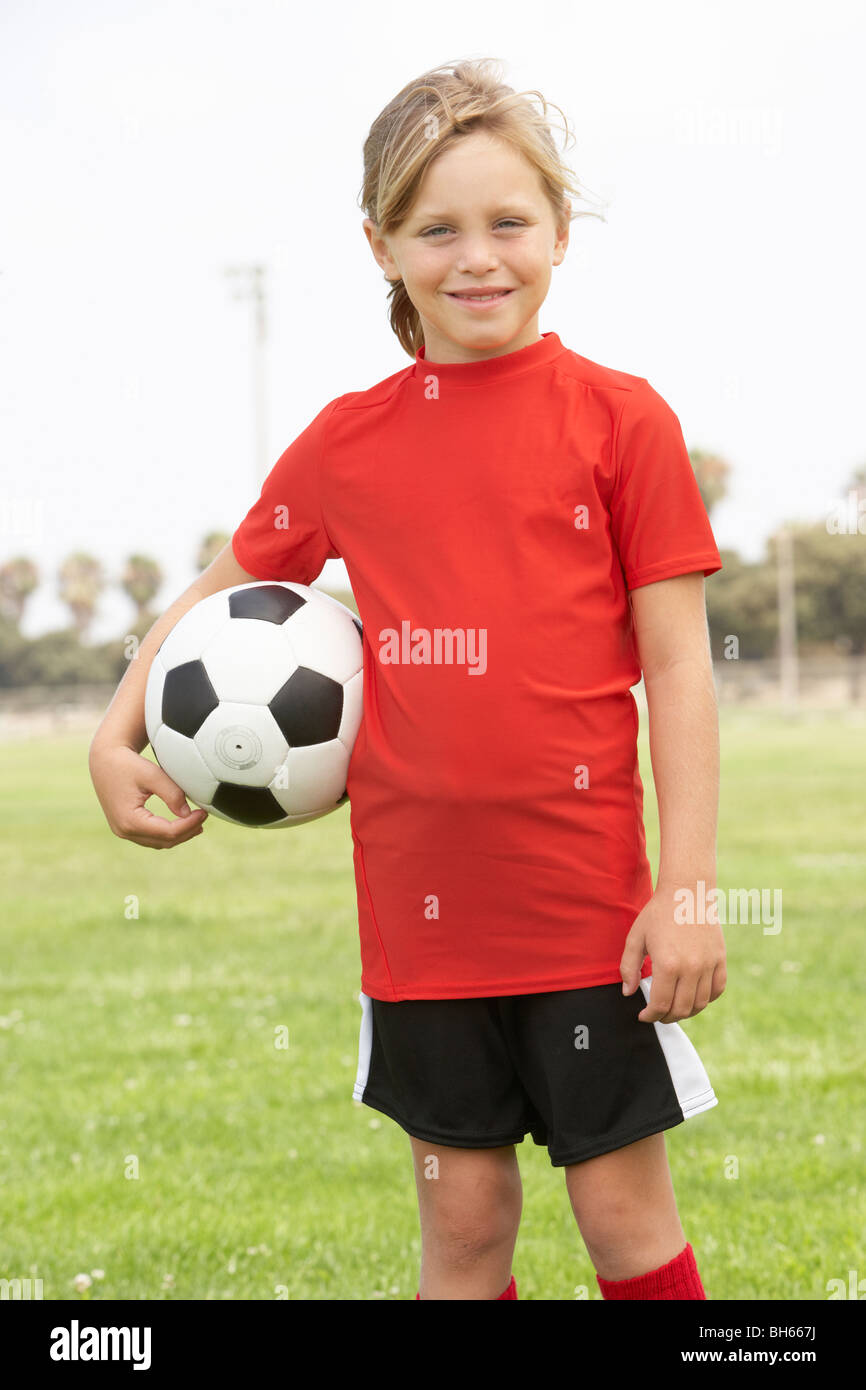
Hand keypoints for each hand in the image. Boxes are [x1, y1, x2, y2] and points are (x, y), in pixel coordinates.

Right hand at [89, 742, 207, 848]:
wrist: (104, 760)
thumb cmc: (128, 763)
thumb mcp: (152, 774)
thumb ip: (172, 794)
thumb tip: (188, 814)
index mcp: (130, 820)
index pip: (168, 832)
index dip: (190, 824)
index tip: (204, 812)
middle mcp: (124, 830)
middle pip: (164, 841)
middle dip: (187, 831)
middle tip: (204, 816)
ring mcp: (122, 831)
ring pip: (157, 842)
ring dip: (179, 835)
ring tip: (197, 822)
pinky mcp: (124, 827)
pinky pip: (150, 837)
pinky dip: (167, 833)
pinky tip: (181, 824)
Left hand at [619, 882, 725, 1022]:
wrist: (687, 891)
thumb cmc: (658, 913)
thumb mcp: (636, 937)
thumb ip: (628, 967)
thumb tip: (628, 992)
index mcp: (668, 964)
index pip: (661, 1005)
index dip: (650, 1016)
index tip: (643, 1016)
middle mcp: (691, 968)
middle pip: (681, 1009)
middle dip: (666, 1017)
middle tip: (657, 1014)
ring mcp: (709, 964)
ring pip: (701, 1003)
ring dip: (686, 1012)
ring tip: (674, 1008)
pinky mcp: (720, 958)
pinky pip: (718, 989)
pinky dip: (707, 999)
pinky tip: (694, 996)